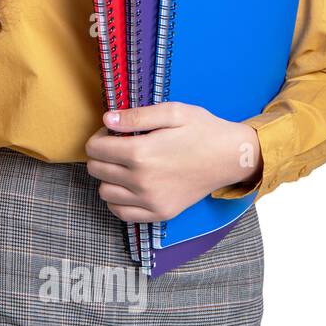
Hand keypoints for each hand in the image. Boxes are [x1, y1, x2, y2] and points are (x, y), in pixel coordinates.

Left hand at [84, 103, 262, 222]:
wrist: (231, 157)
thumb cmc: (202, 130)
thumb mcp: (172, 111)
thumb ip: (136, 116)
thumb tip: (108, 119)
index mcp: (141, 153)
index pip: (94, 149)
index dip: (98, 137)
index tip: (112, 133)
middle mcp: (142, 180)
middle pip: (96, 170)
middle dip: (100, 155)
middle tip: (118, 147)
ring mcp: (151, 200)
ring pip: (104, 192)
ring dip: (108, 178)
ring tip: (124, 166)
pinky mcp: (160, 213)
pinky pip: (121, 213)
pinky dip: (117, 201)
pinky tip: (128, 187)